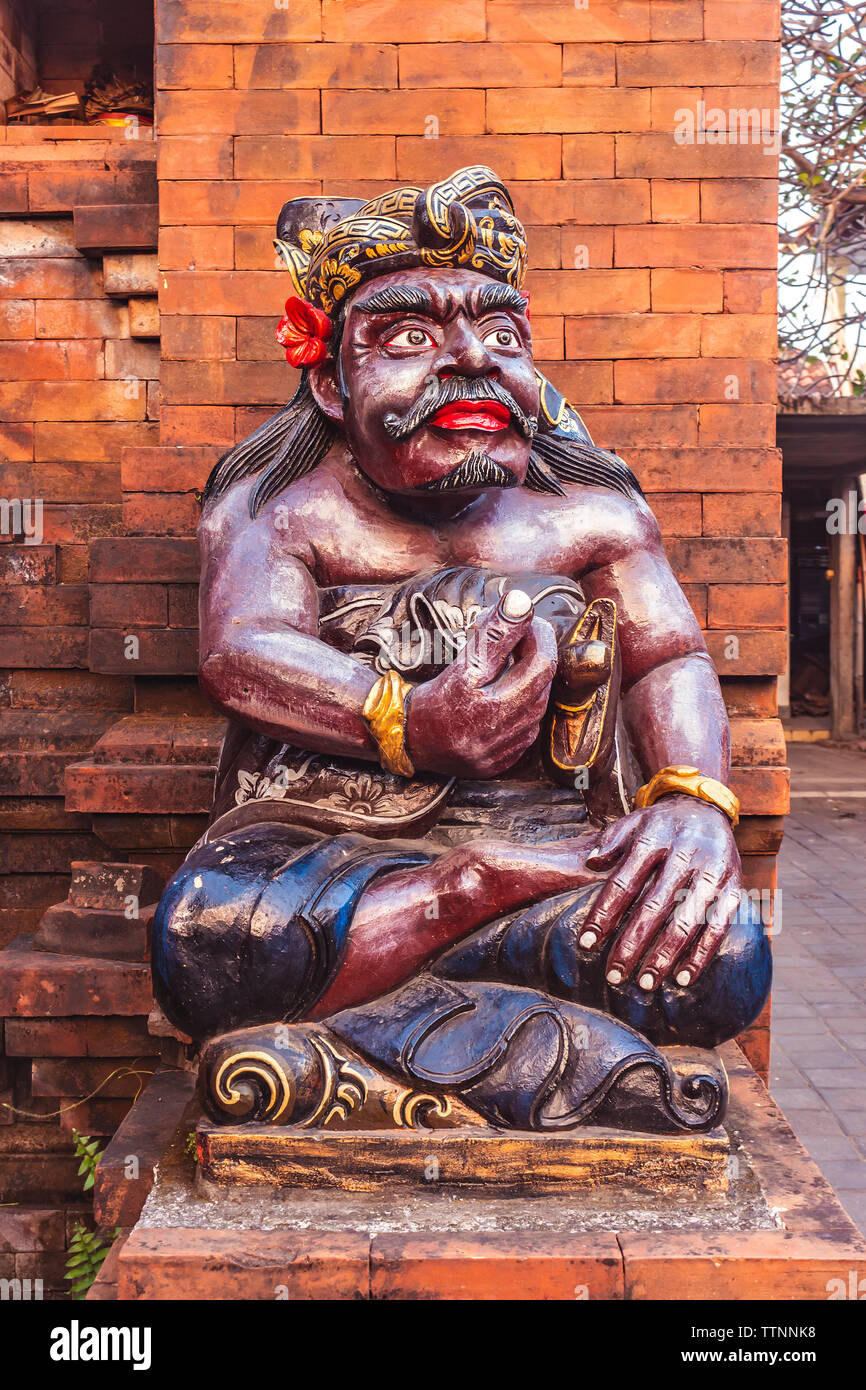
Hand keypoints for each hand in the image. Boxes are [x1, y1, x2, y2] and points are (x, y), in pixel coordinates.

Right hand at [406, 590, 556, 778]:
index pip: (539, 663)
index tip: (529, 622)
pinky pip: (528, 731)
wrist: (409, 741)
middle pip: (543, 685)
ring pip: (539, 708)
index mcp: (484, 701)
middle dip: (539, 656)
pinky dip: (524, 709)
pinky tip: (509, 698)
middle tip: (525, 639)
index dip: (540, 637)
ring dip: (533, 683)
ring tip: (514, 666)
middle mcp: (495, 730)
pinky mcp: (500, 764)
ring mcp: (500, 751)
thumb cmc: (433, 699)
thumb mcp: (461, 663)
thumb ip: (494, 633)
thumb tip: (520, 603)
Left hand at [578, 795, 742, 988]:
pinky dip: (701, 954)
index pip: (623, 882)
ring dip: (665, 956)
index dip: (603, 914)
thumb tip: (591, 862)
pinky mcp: (734, 886)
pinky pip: (719, 926)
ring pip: (686, 920)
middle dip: (631, 944)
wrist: (707, 808)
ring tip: (645, 983)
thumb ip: (611, 841)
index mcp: (654, 838)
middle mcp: (685, 854)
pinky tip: (683, 978)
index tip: (586, 944)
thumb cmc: (661, 824)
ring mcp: (713, 871)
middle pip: (653, 906)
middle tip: (613, 975)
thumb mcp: (633, 821)